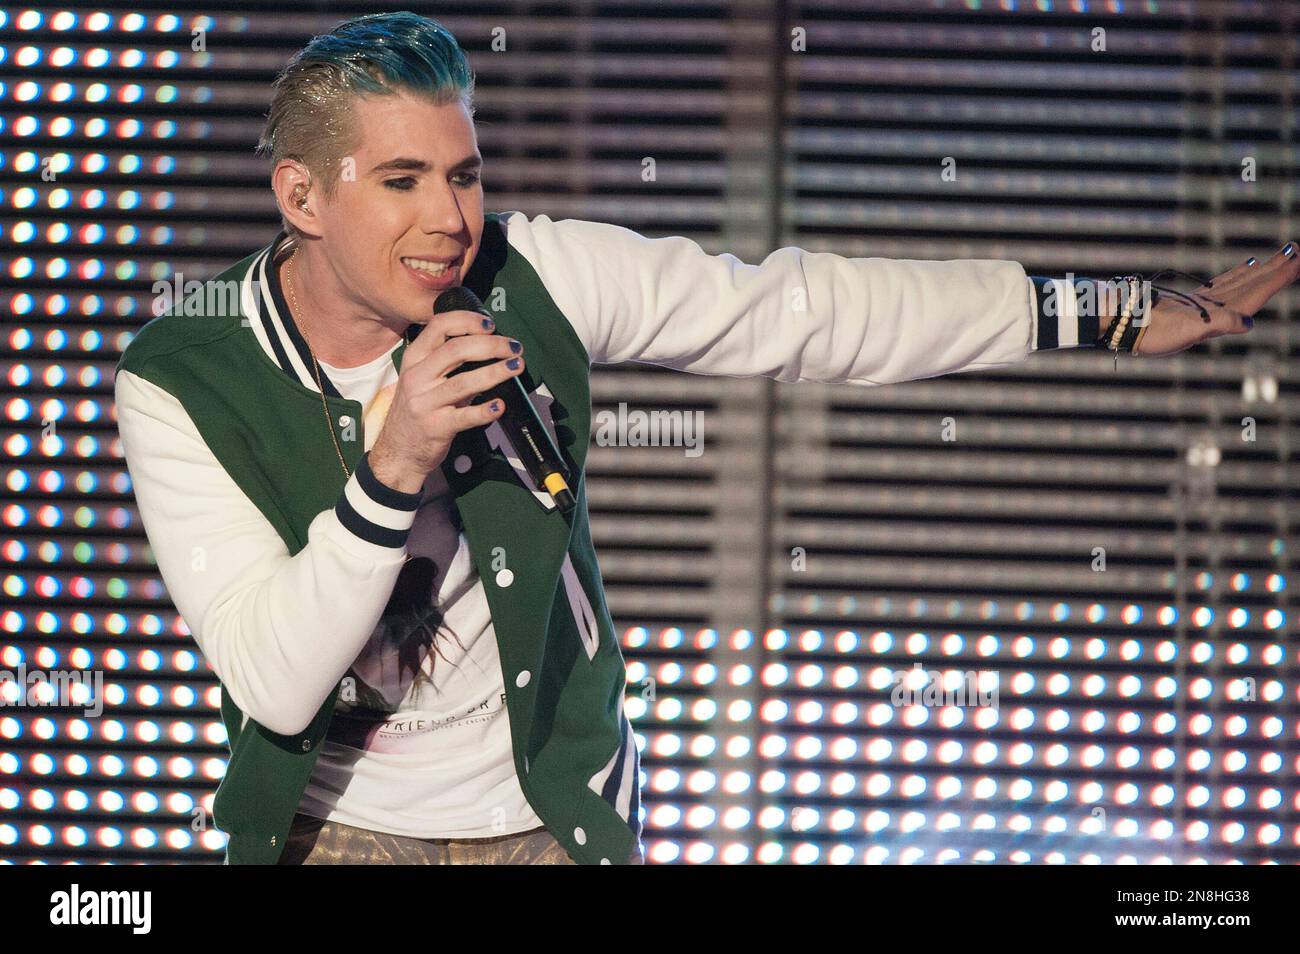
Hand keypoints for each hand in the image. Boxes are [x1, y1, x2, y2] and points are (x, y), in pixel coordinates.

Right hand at [368, 310, 524, 491]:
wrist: (398, 450)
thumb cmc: (417, 411)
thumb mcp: (423, 380)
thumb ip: (450, 364)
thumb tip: (489, 347)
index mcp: (415, 359)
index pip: (439, 327)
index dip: (467, 320)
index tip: (490, 324)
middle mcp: (417, 378)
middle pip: (456, 349)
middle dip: (491, 344)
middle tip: (513, 347)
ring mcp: (425, 403)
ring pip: (463, 382)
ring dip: (495, 372)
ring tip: (515, 367)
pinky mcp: (436, 427)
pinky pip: (464, 417)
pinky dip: (485, 410)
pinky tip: (499, 405)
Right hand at [1130, 241, 1298, 356]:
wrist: (1123, 326)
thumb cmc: (1153, 331)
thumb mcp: (1187, 329)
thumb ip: (1219, 323)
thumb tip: (1248, 324)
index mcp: (1221, 314)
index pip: (1257, 291)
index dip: (1280, 276)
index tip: (1298, 259)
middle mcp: (1219, 308)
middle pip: (1256, 285)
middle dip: (1279, 269)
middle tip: (1297, 249)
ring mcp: (1208, 303)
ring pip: (1244, 282)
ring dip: (1266, 270)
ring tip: (1285, 254)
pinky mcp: (1195, 300)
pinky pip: (1226, 282)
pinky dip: (1241, 273)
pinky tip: (1249, 265)